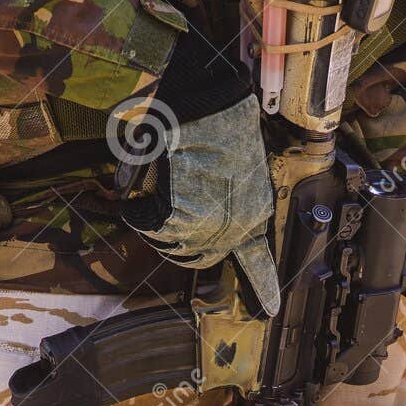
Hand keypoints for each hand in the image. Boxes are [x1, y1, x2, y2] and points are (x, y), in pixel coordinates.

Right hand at [121, 32, 279, 316]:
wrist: (205, 94)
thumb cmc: (218, 120)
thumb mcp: (233, 165)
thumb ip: (214, 198)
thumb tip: (182, 218)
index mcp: (252, 213)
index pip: (258, 261)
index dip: (262, 286)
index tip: (270, 310)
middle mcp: (233, 225)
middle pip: (196, 256)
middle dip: (176, 239)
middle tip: (164, 213)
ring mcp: (205, 223)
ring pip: (168, 241)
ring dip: (154, 218)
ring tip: (156, 184)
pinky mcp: (176, 211)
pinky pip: (145, 221)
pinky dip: (135, 206)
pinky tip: (139, 183)